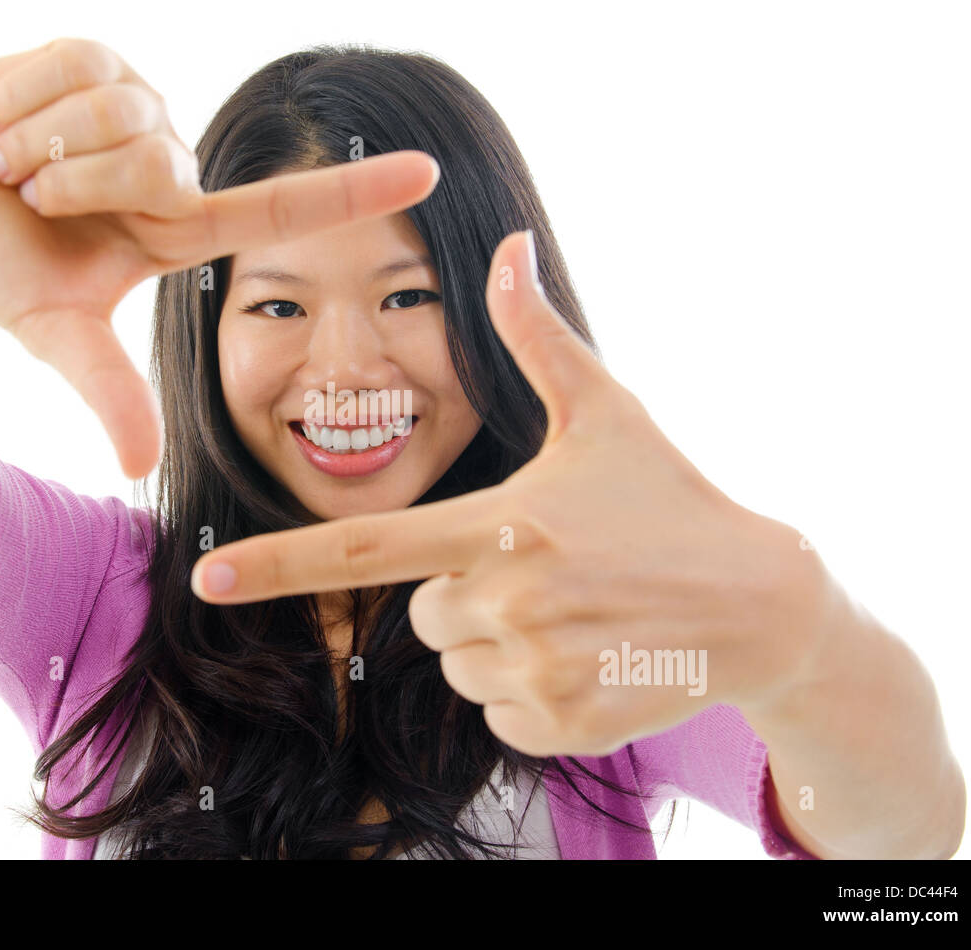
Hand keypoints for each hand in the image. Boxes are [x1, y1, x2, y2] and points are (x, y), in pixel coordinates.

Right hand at [0, 38, 438, 477]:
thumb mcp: (55, 334)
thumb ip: (107, 391)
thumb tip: (138, 467)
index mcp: (179, 227)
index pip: (283, 208)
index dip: (355, 194)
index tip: (431, 174)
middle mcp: (171, 163)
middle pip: (160, 163)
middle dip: (77, 187)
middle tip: (31, 199)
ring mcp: (136, 106)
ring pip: (121, 115)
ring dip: (44, 148)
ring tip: (10, 164)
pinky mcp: (92, 55)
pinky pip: (74, 67)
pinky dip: (18, 101)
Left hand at [190, 230, 830, 756]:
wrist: (761, 603)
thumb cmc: (669, 498)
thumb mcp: (605, 411)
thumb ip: (536, 336)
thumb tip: (508, 245)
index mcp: (499, 525)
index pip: (363, 548)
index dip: (278, 563)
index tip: (209, 576)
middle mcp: (507, 604)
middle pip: (422, 614)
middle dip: (465, 594)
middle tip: (545, 572)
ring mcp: (536, 672)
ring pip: (459, 667)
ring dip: (498, 644)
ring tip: (574, 612)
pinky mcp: (563, 725)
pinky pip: (499, 715)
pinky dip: (530, 692)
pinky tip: (589, 656)